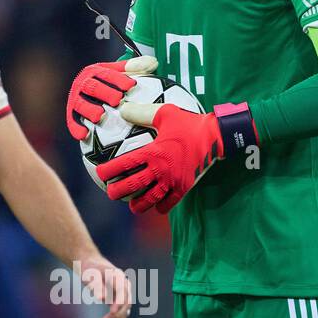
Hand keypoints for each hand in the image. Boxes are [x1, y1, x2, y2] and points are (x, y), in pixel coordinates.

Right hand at [65, 59, 148, 140]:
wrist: (93, 98)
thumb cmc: (113, 86)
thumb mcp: (123, 74)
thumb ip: (137, 68)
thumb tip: (153, 63)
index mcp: (96, 71)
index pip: (107, 73)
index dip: (119, 79)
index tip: (131, 85)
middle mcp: (84, 84)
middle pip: (93, 87)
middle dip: (104, 92)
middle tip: (117, 100)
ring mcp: (76, 99)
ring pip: (80, 104)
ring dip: (89, 110)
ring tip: (99, 116)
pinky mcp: (71, 115)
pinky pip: (72, 121)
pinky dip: (76, 128)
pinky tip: (84, 135)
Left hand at [75, 252, 132, 317]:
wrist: (92, 268)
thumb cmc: (90, 270)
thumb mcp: (90, 275)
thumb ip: (96, 285)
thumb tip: (102, 298)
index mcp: (118, 276)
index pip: (123, 291)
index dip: (119, 303)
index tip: (111, 313)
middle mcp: (125, 286)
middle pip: (127, 303)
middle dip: (116, 315)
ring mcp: (124, 294)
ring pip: (125, 311)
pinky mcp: (120, 302)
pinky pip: (121, 314)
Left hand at [98, 98, 256, 213]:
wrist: (217, 137)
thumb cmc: (189, 122)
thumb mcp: (165, 112)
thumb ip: (143, 112)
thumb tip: (123, 109)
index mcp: (153, 152)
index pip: (125, 164)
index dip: (110, 171)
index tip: (101, 174)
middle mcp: (161, 169)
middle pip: (133, 186)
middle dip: (119, 192)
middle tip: (111, 193)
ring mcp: (173, 180)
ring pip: (150, 199)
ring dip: (139, 205)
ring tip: (132, 207)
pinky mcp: (185, 187)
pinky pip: (170, 202)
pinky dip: (161, 207)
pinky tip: (157, 208)